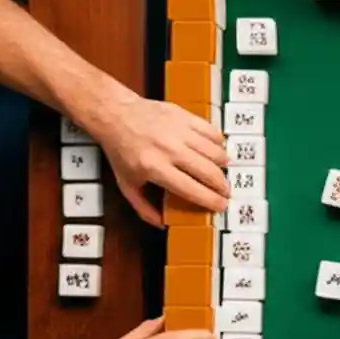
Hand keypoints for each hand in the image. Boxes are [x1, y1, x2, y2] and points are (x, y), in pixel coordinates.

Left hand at [88, 95, 229, 225]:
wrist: (115, 115)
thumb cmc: (121, 150)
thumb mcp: (126, 183)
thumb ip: (143, 207)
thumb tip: (162, 223)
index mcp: (154, 168)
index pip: (192, 189)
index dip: (211, 201)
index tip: (220, 206)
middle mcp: (169, 149)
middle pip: (209, 172)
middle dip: (222, 186)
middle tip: (225, 192)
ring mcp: (179, 131)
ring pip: (215, 152)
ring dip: (223, 166)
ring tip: (220, 172)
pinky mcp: (184, 117)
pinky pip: (212, 132)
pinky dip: (218, 144)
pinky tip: (215, 150)